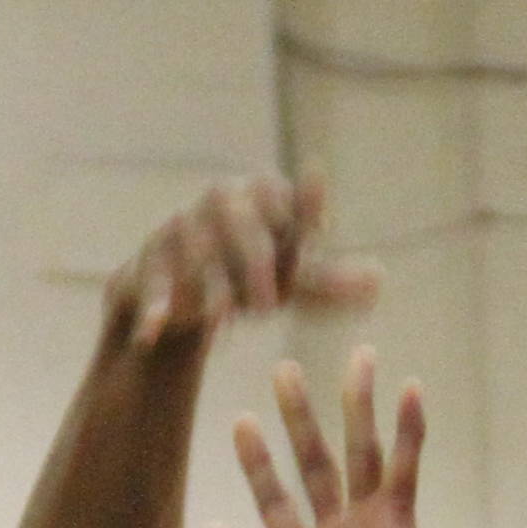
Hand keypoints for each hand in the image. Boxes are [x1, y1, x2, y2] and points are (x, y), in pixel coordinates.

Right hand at [111, 172, 377, 351]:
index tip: (322, 228)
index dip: (300, 213)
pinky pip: (153, 283)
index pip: (283, 200)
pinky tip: (154, 332)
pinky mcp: (148, 262)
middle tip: (269, 305)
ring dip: (210, 291)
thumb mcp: (290, 281)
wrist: (177, 299)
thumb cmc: (244, 277)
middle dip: (254, 262)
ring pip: (198, 255)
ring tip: (224, 324)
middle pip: (240, 222)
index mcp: (259, 196)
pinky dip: (154, 306)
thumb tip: (378, 281)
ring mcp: (179, 229)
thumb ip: (329, 282)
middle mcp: (219, 202)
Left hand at [209, 353, 433, 527]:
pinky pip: (404, 474)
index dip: (257, 461)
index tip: (241, 420)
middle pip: (314, 462)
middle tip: (286, 370)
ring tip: (357, 360)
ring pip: (360, 456)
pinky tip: (409, 392)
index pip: (272, 497)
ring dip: (357, 408)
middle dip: (300, 417)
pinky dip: (408, 434)